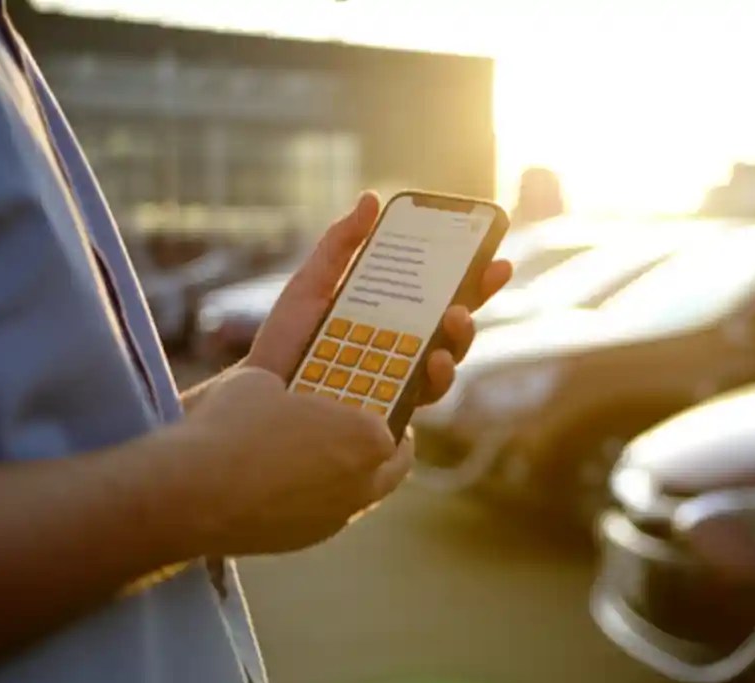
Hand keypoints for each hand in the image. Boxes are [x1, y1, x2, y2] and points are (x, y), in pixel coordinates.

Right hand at [161, 367, 412, 555]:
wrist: (193, 493)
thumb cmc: (234, 425)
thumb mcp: (261, 382)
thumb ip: (289, 390)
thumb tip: (281, 392)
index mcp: (368, 438)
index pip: (393, 428)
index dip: (381, 417)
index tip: (367, 410)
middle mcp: (364, 483)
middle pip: (392, 469)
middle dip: (384, 453)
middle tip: (366, 439)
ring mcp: (337, 517)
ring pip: (361, 498)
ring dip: (354, 480)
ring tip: (327, 463)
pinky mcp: (307, 541)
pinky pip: (327, 517)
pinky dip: (320, 502)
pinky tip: (292, 489)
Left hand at [243, 191, 511, 404]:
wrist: (260, 392)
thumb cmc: (286, 340)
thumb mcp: (312, 284)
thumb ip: (341, 245)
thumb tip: (371, 198)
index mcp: (393, 315)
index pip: (443, 294)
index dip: (475, 277)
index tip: (495, 256)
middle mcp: (404, 350)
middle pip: (455, 326)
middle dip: (478, 299)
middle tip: (488, 276)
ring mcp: (400, 381)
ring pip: (447, 361)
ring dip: (461, 337)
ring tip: (456, 317)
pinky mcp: (391, 413)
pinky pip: (424, 396)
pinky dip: (435, 377)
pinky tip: (432, 362)